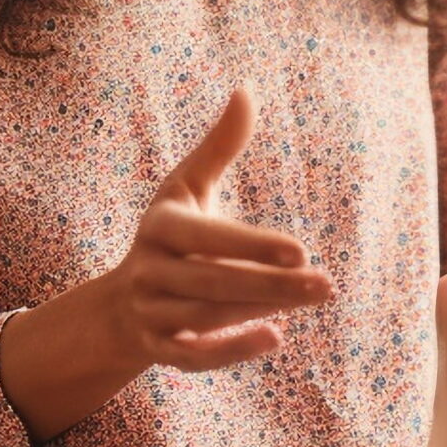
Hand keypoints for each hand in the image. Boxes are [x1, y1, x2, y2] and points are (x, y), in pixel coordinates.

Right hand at [108, 87, 332, 371]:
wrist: (118, 306)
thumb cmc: (168, 234)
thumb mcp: (186, 187)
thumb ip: (218, 147)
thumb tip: (245, 90)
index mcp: (159, 227)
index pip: (206, 238)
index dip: (252, 246)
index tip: (302, 250)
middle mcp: (149, 272)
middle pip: (214, 282)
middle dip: (272, 285)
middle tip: (328, 284)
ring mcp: (151, 314)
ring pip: (208, 317)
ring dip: (260, 310)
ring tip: (315, 296)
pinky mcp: (159, 350)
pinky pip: (194, 356)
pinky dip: (231, 350)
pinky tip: (276, 337)